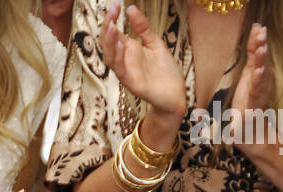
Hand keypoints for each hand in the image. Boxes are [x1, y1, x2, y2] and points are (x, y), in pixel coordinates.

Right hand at [100, 3, 186, 118]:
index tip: (116, 5)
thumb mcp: (154, 43)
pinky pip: (121, 71)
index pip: (114, 33)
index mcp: (128, 50)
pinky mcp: (132, 84)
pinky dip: (119, 59)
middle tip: (112, 12)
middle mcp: (124, 61)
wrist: (175, 93)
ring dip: (109, 42)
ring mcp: (127, 73)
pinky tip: (121, 45)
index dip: (112, 19)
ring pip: (111, 58)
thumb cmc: (165, 71)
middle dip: (107, 27)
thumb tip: (130, 8)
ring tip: (112, 26)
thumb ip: (143, 27)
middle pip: (108, 44)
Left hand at [231, 25, 275, 159]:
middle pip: (261, 61)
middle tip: (261, 31)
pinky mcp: (253, 109)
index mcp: (252, 78)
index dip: (256, 41)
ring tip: (261, 47)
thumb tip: (217, 67)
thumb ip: (230, 78)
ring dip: (261, 60)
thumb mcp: (235, 89)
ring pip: (261, 75)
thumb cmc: (241, 112)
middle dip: (261, 45)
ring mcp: (257, 96)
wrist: (248, 137)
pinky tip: (258, 72)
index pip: (255, 55)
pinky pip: (256, 93)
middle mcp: (257, 84)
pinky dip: (257, 82)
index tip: (256, 26)